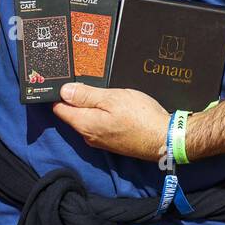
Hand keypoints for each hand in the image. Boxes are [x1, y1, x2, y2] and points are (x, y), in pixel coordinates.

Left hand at [52, 84, 168, 161]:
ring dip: (92, 107)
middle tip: (89, 83)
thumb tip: (63, 91)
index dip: (60, 94)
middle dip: (77, 99)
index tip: (66, 81)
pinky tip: (114, 107)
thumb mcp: (112, 98)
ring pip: (87, 119)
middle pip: (73, 114)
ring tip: (104, 93)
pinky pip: (99, 125)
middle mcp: (88, 136)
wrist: (164, 139)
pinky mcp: (112, 143)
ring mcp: (100, 141)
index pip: (59, 109)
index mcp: (84, 124)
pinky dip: (102, 115)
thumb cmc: (140, 117)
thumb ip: (86, 95)